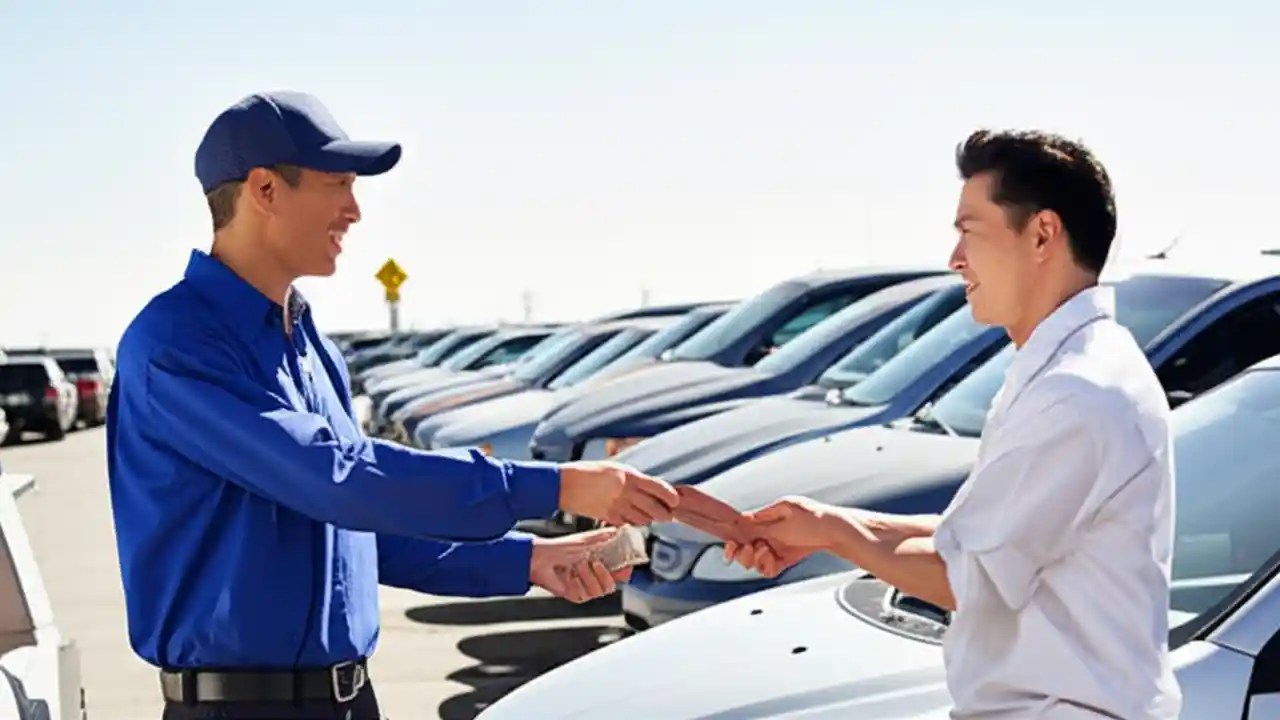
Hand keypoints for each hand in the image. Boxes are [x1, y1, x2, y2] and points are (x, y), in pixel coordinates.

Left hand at [529, 527, 633, 603]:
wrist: (541, 559)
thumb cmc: (560, 547)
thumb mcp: (586, 539)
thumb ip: (606, 536)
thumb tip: (621, 532)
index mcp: (599, 561)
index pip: (619, 571)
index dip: (624, 571)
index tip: (625, 567)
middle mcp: (594, 575)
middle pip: (612, 584)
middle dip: (605, 573)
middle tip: (596, 563)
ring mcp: (585, 586)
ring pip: (600, 591)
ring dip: (589, 576)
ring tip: (578, 566)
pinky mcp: (576, 595)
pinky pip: (586, 595)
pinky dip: (578, 584)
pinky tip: (571, 576)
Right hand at [558, 461, 678, 526]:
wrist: (565, 483)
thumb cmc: (588, 472)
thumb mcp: (614, 469)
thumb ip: (633, 479)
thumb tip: (650, 489)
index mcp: (628, 476)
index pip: (657, 487)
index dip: (670, 496)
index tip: (676, 500)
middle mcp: (625, 491)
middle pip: (654, 508)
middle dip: (664, 513)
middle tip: (667, 514)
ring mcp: (617, 506)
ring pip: (643, 519)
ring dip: (648, 518)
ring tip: (647, 514)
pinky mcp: (608, 517)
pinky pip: (628, 523)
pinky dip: (633, 522)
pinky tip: (630, 516)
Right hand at [725, 496, 834, 577]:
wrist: (834, 531)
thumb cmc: (813, 516)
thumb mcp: (787, 508)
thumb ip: (764, 514)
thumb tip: (743, 517)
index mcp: (764, 523)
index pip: (740, 534)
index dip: (732, 542)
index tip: (731, 545)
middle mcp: (766, 537)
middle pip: (743, 552)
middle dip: (743, 553)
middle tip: (751, 548)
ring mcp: (775, 550)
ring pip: (754, 564)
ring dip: (757, 560)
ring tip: (766, 551)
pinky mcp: (784, 561)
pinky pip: (768, 570)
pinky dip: (768, 567)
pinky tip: (774, 560)